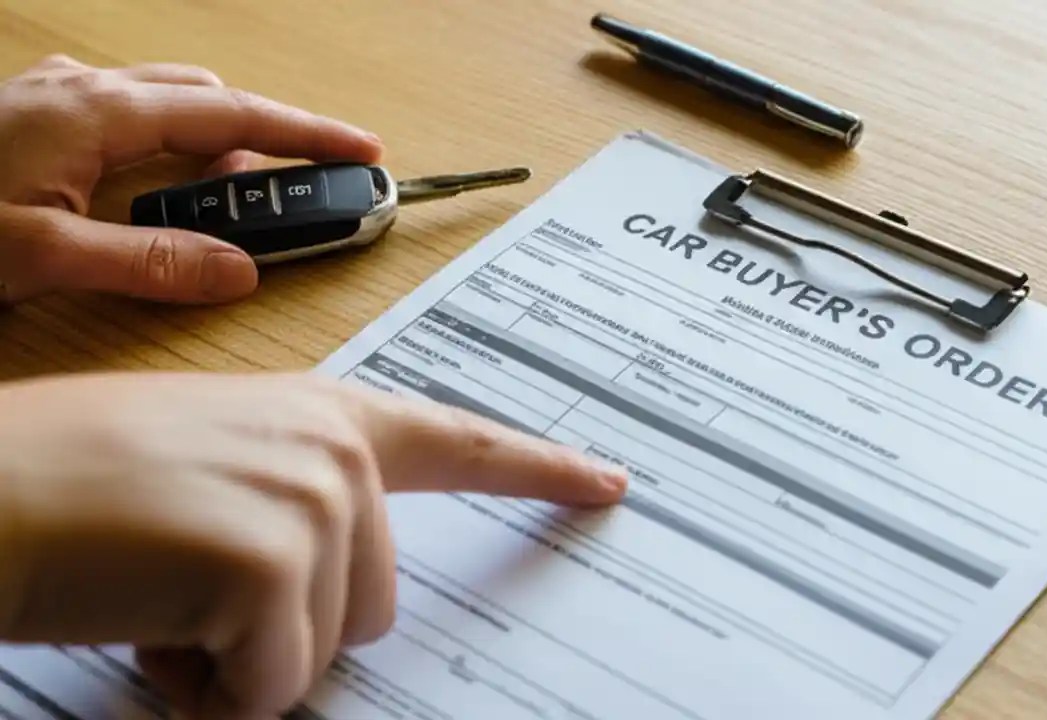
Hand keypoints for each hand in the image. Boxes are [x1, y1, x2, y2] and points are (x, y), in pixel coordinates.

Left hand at [0, 54, 383, 304]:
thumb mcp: (37, 258)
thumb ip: (146, 263)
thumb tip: (235, 271)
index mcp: (94, 115)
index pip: (231, 117)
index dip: (304, 136)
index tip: (361, 150)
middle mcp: (81, 93)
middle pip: (206, 102)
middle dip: (265, 145)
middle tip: (302, 197)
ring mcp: (55, 99)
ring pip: (167, 106)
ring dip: (215, 150)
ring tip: (238, 209)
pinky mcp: (36, 118)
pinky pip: (130, 118)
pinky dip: (170, 151)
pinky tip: (158, 195)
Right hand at [0, 371, 627, 717]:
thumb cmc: (76, 478)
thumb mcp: (216, 463)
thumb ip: (301, 503)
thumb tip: (342, 590)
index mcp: (324, 415)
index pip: (459, 443)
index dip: (539, 468)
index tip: (604, 481)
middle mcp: (333, 447)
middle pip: (378, 602)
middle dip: (284, 624)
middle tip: (188, 578)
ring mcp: (312, 498)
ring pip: (324, 649)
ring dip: (238, 654)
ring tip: (161, 589)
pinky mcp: (273, 560)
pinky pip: (273, 686)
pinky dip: (209, 690)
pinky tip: (150, 624)